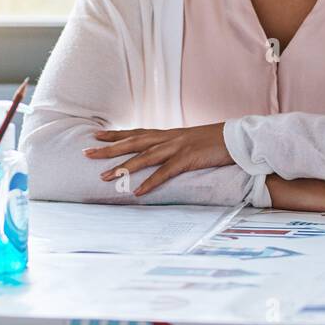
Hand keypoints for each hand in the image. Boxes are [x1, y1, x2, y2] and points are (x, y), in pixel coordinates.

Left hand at [83, 123, 232, 196]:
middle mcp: (168, 137)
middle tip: (86, 153)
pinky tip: (138, 192)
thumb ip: (173, 146)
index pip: (136, 132)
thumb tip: (161, 153)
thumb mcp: (189, 141)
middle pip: (133, 142)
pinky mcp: (189, 158)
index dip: (115, 134)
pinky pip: (166, 172)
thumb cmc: (214, 142)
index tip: (95, 135)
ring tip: (104, 176)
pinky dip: (151, 182)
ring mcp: (178, 147)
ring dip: (123, 167)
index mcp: (168, 134)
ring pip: (144, 156)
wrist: (237, 137)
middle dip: (108, 148)